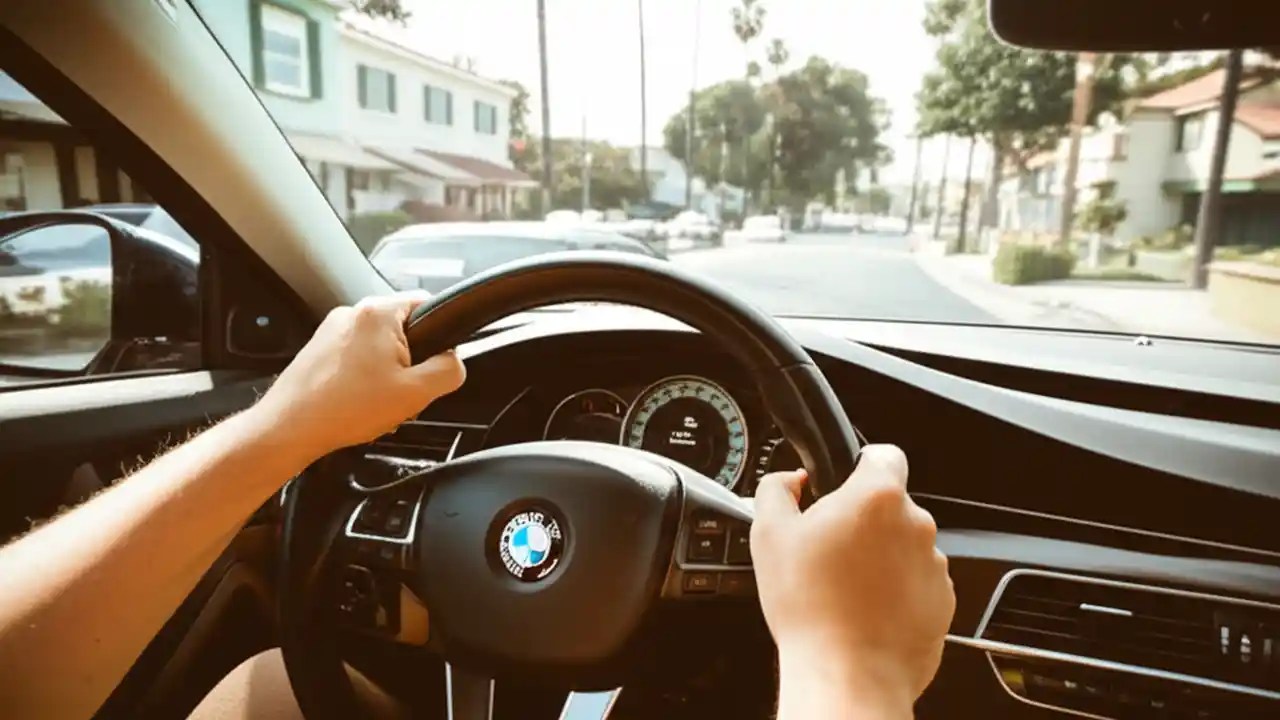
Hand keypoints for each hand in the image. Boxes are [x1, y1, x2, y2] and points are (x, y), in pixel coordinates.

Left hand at [256, 293, 465, 462]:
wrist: (290, 427)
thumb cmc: (344, 408)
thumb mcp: (416, 393)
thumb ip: (448, 371)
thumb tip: (455, 362)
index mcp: (378, 313)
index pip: (428, 304)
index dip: (440, 336)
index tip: (434, 364)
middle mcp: (353, 313)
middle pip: (404, 329)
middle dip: (410, 362)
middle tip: (402, 391)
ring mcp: (333, 330)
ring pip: (380, 346)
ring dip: (387, 373)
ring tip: (376, 402)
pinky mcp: (320, 349)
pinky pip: (357, 357)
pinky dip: (365, 379)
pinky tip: (358, 404)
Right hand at [752, 445, 953, 714]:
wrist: (847, 674)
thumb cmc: (809, 607)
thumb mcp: (769, 534)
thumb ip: (777, 489)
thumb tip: (790, 480)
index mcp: (878, 497)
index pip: (884, 453)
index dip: (861, 464)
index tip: (844, 484)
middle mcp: (916, 524)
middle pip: (890, 505)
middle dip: (864, 520)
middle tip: (829, 549)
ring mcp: (934, 564)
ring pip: (904, 544)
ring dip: (880, 556)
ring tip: (845, 587)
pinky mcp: (943, 600)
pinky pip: (916, 581)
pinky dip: (895, 590)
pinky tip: (865, 610)